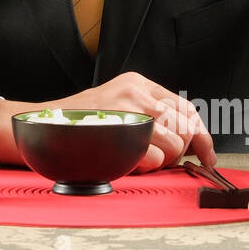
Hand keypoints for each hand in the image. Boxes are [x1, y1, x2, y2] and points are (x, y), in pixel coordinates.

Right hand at [47, 72, 215, 171]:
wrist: (42, 127)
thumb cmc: (80, 124)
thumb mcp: (117, 107)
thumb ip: (150, 116)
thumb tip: (190, 140)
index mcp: (137, 83)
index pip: (185, 107)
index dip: (200, 133)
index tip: (206, 154)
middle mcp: (135, 92)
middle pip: (186, 125)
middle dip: (182, 149)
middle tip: (165, 159)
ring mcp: (127, 110)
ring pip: (175, 142)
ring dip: (164, 159)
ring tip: (141, 158)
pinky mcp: (120, 131)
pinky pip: (156, 155)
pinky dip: (149, 165)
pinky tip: (130, 161)